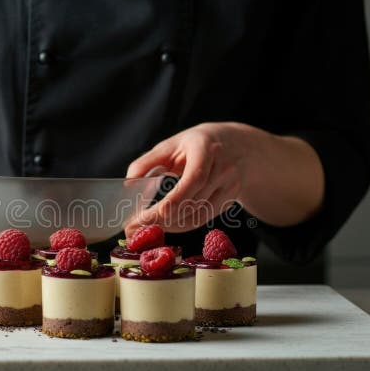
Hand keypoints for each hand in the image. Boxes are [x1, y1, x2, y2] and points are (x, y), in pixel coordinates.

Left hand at [125, 122, 323, 235]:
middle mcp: (223, 169)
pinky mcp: (229, 201)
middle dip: (162, 218)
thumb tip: (128, 183)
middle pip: (193, 202)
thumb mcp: (173, 144)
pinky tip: (164, 224)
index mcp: (207, 149)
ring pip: (198, 216)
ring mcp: (230, 187)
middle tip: (134, 226)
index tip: (151, 214)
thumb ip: (148, 161)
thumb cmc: (198, 144)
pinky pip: (202, 219)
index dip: (174, 200)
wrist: (241, 146)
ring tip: (144, 227)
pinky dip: (181, 225)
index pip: (194, 180)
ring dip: (169, 226)